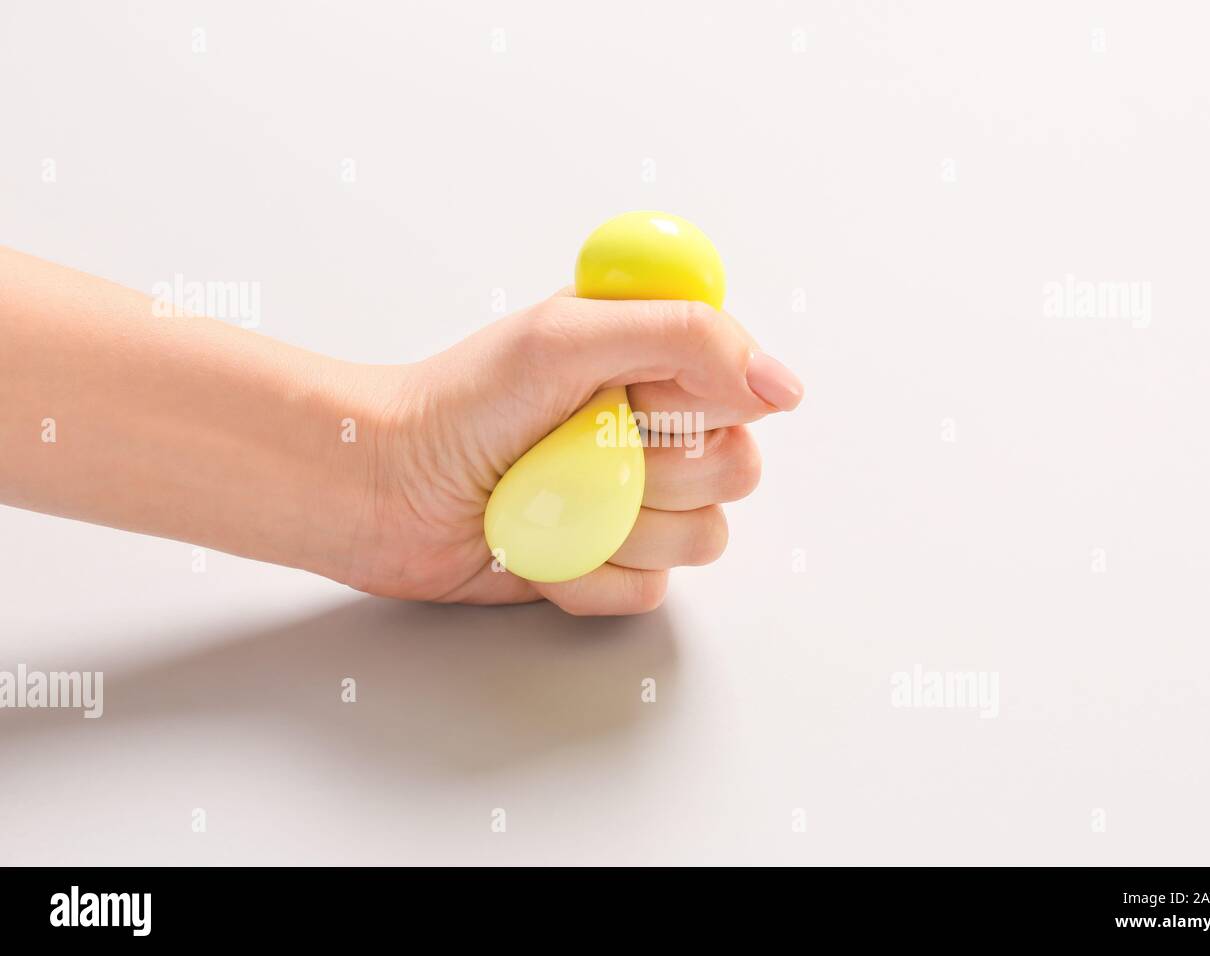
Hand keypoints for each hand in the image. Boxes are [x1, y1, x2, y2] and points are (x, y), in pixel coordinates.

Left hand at [349, 290, 803, 613]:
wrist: (383, 489)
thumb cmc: (459, 403)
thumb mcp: (567, 338)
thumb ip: (685, 339)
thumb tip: (781, 385)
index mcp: (655, 360)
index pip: (743, 385)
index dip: (697, 403)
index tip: (635, 400)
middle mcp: (655, 431)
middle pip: (736, 471)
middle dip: (655, 471)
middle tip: (583, 448)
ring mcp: (636, 501)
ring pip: (701, 539)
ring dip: (619, 526)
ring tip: (552, 498)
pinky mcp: (611, 563)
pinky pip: (647, 589)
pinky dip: (588, 573)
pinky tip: (540, 544)